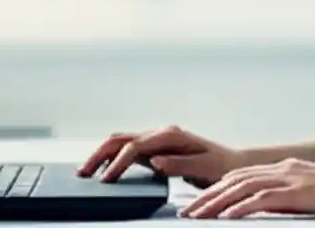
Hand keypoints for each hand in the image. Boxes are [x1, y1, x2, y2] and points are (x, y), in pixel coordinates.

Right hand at [76, 125, 243, 188]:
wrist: (232, 163)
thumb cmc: (220, 166)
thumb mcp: (204, 167)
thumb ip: (179, 164)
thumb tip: (154, 161)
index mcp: (170, 135)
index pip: (134, 147)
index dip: (117, 164)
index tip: (106, 181)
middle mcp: (161, 133)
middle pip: (120, 139)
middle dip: (99, 155)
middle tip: (82, 174)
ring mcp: (157, 139)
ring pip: (120, 142)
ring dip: (102, 155)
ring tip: (85, 173)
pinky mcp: (155, 149)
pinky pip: (127, 150)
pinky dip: (111, 159)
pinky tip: (103, 172)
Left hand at [178, 158, 314, 219]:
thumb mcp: (314, 194)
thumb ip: (290, 198)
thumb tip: (269, 211)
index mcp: (287, 168)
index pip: (242, 176)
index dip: (217, 189)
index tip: (198, 204)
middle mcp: (285, 168)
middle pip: (235, 180)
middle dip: (207, 196)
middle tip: (186, 213)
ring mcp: (292, 178)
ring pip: (242, 187)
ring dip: (215, 203)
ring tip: (196, 217)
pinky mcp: (301, 192)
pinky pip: (263, 199)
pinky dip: (242, 208)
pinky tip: (227, 218)